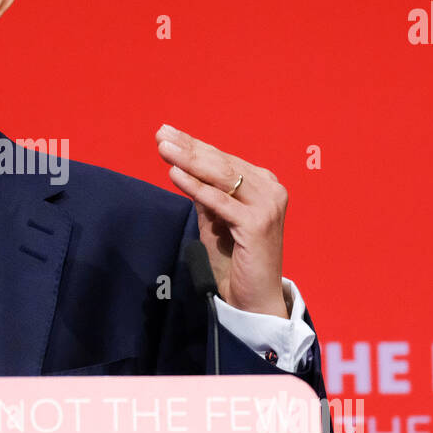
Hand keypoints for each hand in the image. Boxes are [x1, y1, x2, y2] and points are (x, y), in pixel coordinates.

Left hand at [155, 124, 288, 317]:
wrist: (253, 299)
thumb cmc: (234, 261)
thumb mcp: (215, 221)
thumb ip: (205, 195)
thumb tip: (183, 167)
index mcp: (264, 185)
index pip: (224, 160)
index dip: (195, 146)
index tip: (168, 133)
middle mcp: (270, 191)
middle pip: (222, 163)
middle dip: (189, 147)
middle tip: (162, 134)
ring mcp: (267, 206)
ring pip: (221, 177)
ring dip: (189, 160)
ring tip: (164, 148)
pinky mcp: (257, 224)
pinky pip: (219, 201)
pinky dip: (195, 187)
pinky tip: (174, 174)